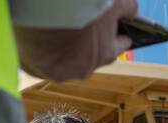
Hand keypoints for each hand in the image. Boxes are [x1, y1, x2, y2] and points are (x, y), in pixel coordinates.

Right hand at [13, 0, 136, 80]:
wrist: (39, 6)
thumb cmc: (80, 4)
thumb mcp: (114, 1)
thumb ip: (128, 8)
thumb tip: (133, 13)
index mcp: (106, 54)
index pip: (119, 46)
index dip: (118, 35)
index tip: (119, 31)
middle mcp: (85, 69)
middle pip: (91, 55)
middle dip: (89, 43)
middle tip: (81, 27)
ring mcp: (59, 70)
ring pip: (64, 61)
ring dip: (62, 49)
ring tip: (56, 30)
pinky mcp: (35, 69)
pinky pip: (39, 62)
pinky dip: (39, 51)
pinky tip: (37, 38)